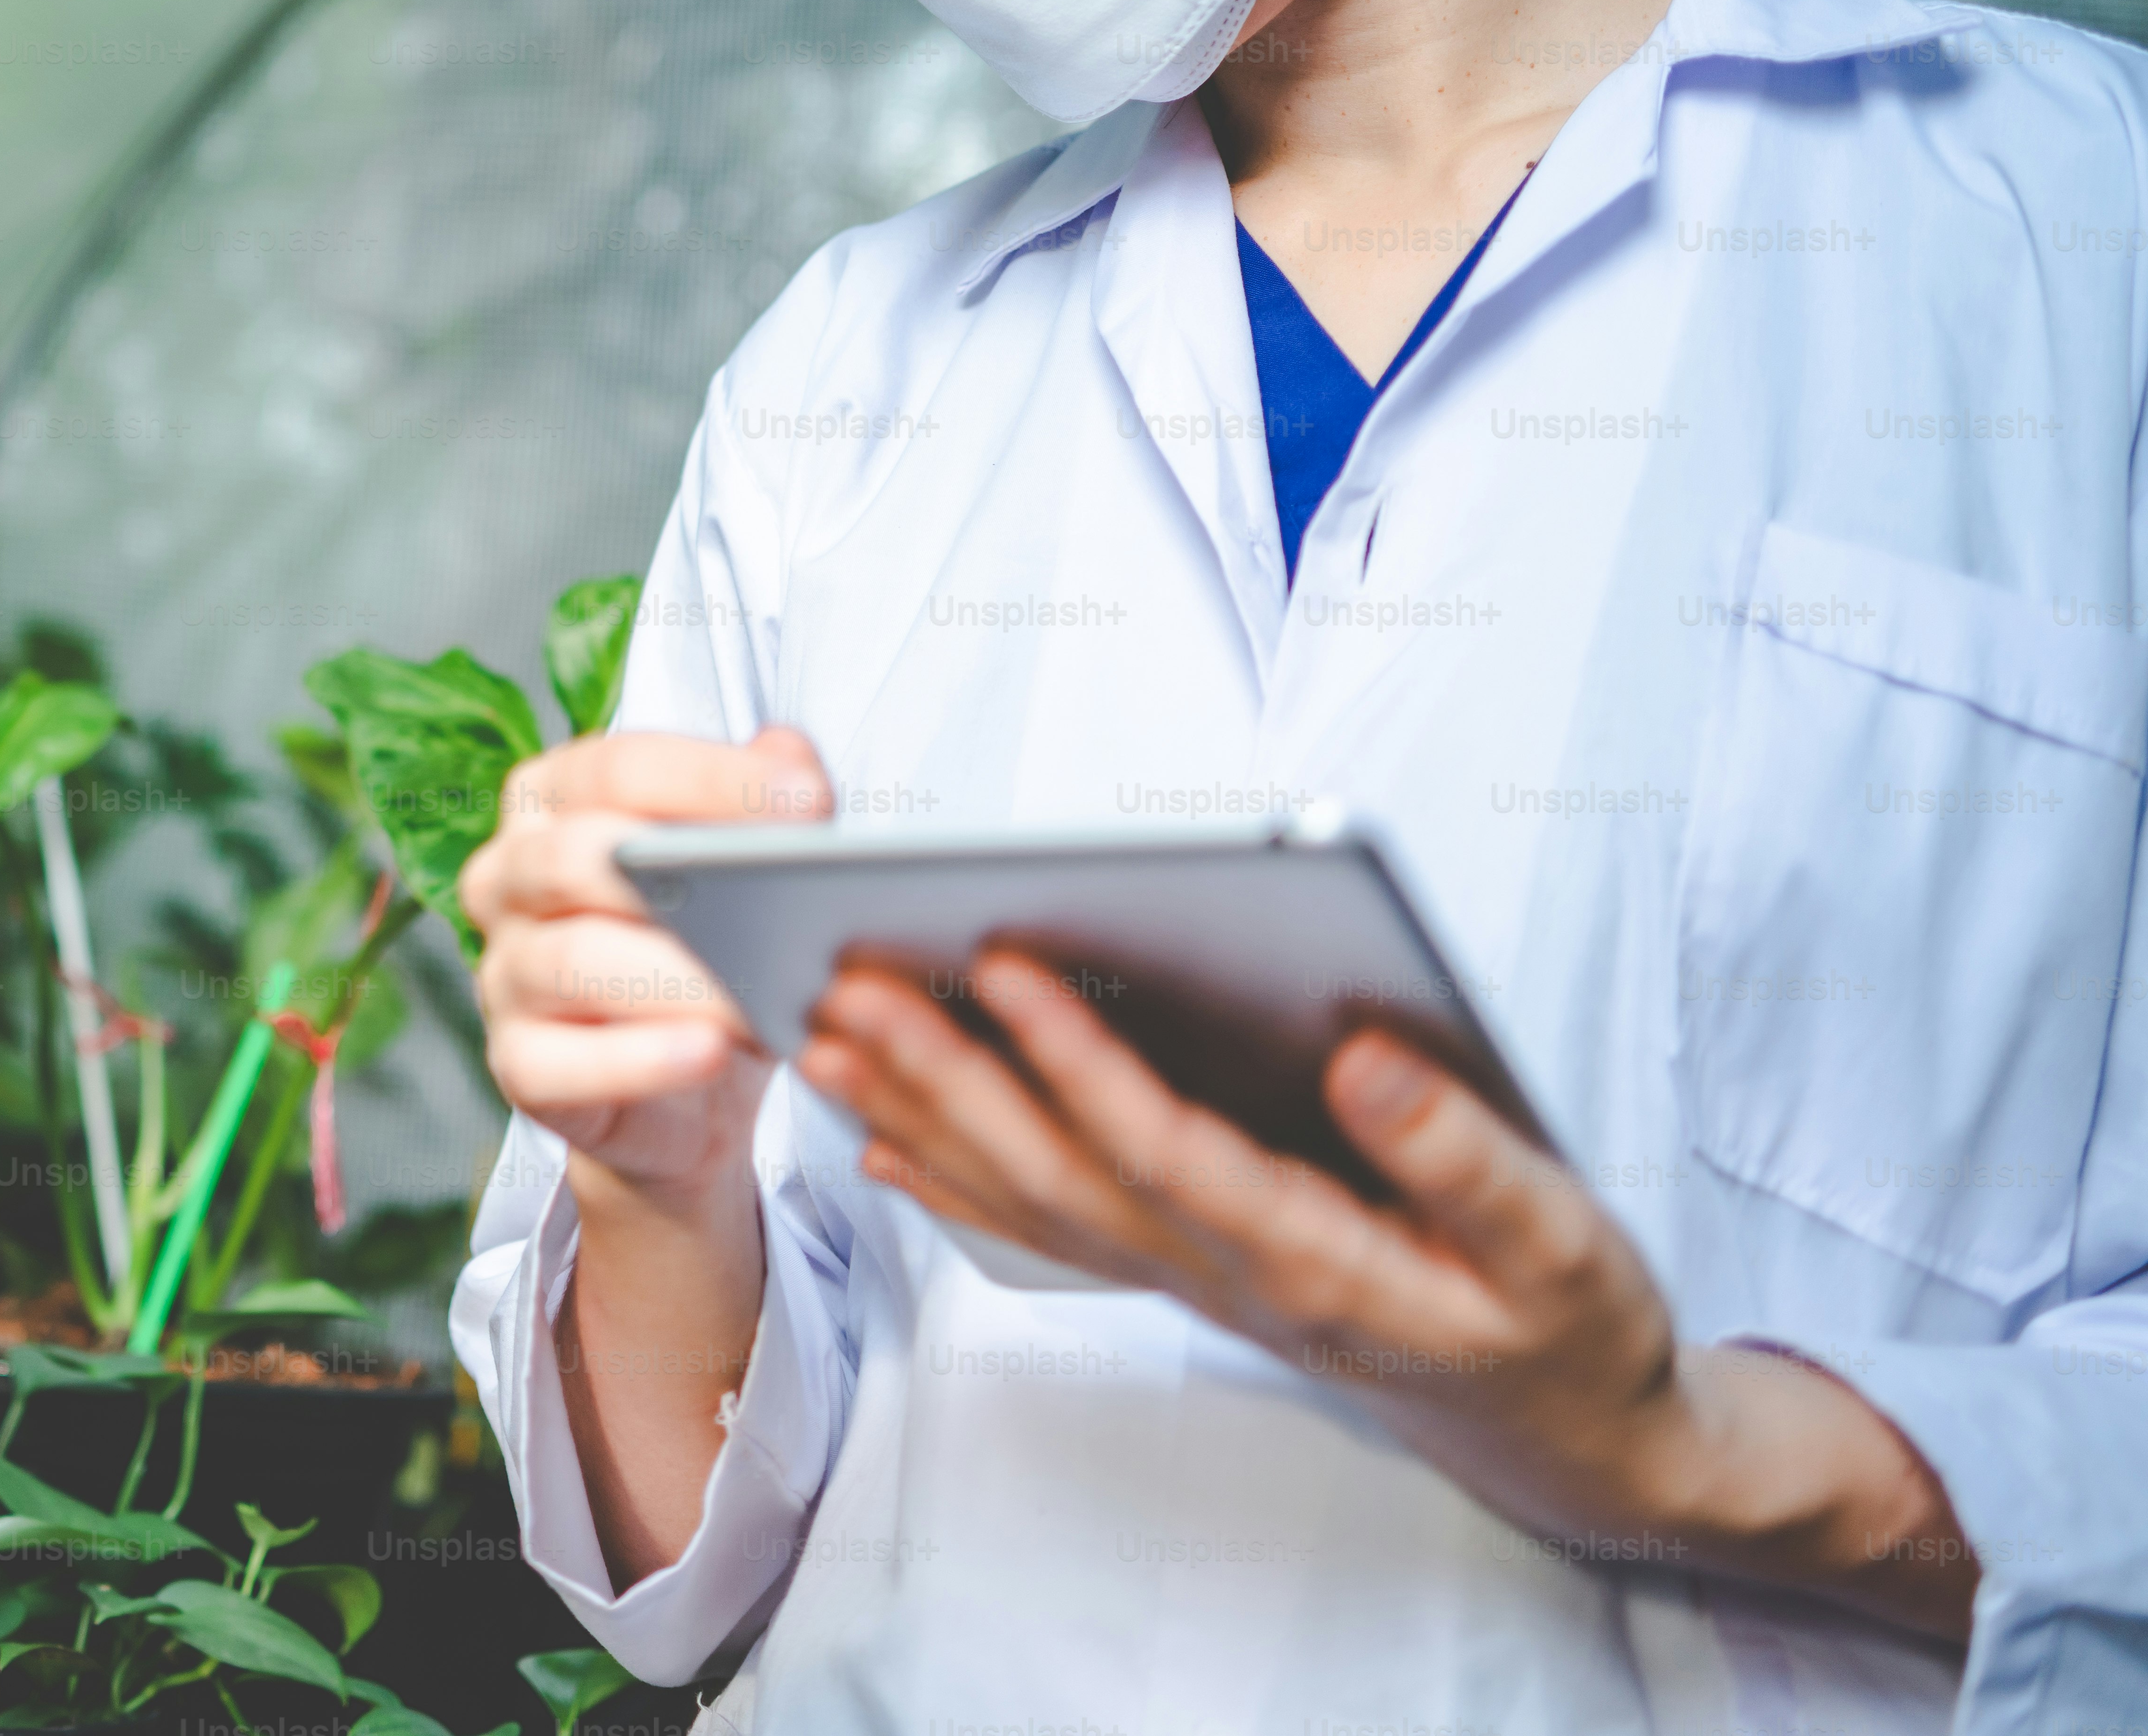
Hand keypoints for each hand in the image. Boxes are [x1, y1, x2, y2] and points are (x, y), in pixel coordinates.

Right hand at [466, 725, 828, 1202]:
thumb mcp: (740, 867)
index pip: (617, 768)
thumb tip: (791, 761)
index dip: (712, 779)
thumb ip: (759, 801)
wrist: (689, 1085)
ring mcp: (504, 972)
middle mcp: (510, 876)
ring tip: (762, 999)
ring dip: (678, 980)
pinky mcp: (516, 1063)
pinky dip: (639, 1060)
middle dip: (690, 876)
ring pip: (572, 962)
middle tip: (785, 900)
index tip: (807, 800)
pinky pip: (562, 1063)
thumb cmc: (706, 949)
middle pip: (578, 856)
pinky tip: (706, 1053)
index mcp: (553, 800)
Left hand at [798, 949, 1976, 1638]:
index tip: (1004, 963)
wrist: (1551, 1425)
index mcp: (1314, 1254)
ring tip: (827, 1033)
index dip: (1081, 1058)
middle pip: (1062, 1170)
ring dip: (926, 1117)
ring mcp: (1194, 1279)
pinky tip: (885, 1140)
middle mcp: (1227, 1272)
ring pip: (1033, 1197)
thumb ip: (1463, 1155)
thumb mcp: (1556, 1242)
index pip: (1163, 1146)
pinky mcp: (1186, 1272)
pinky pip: (1049, 1231)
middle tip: (850, 983)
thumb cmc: (1562, 1319)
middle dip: (950, 1075)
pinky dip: (959, 1185)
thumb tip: (1365, 1054)